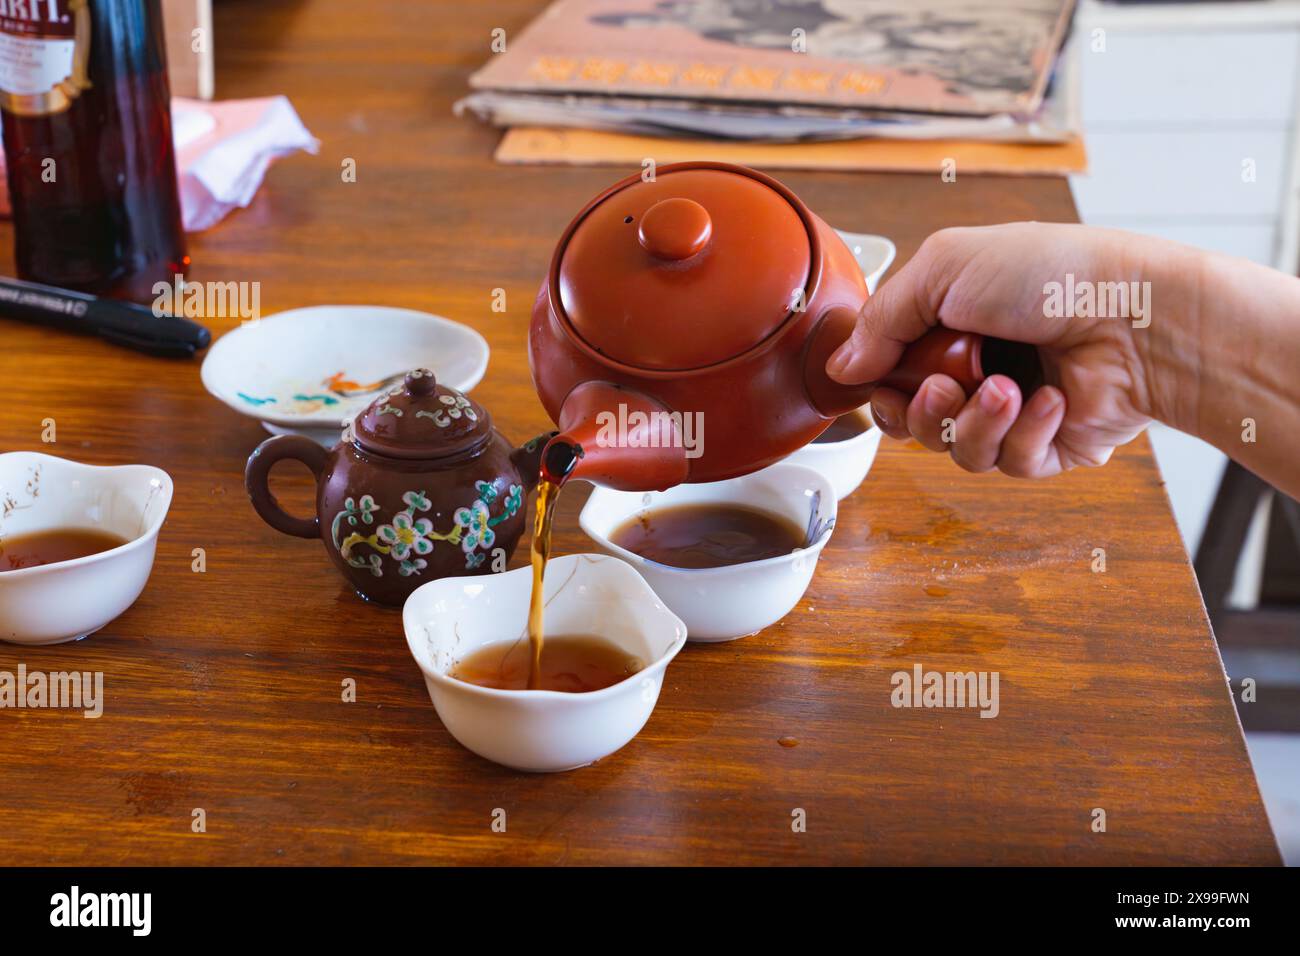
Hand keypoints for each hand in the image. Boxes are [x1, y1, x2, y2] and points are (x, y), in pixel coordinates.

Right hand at [827, 223, 1158, 477]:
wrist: (1136, 314)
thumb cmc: (1051, 275)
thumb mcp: (945, 267)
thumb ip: (881, 318)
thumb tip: (842, 369)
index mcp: (951, 325)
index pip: (889, 376)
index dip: (880, 387)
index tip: (883, 378)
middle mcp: (979, 368)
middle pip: (914, 422)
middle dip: (922, 411)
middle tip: (943, 387)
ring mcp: (1013, 411)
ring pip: (957, 450)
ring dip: (977, 420)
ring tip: (1009, 389)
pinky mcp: (1048, 447)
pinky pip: (1008, 463)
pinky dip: (1025, 432)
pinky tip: (1051, 399)